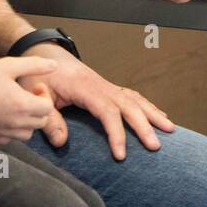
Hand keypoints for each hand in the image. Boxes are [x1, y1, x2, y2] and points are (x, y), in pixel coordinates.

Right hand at [0, 57, 58, 144]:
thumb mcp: (9, 65)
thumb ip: (35, 65)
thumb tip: (54, 66)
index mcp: (22, 106)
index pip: (48, 109)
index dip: (44, 97)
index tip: (34, 88)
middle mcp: (13, 123)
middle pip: (40, 122)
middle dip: (38, 109)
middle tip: (26, 95)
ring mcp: (0, 133)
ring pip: (26, 134)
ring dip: (27, 121)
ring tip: (15, 106)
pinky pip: (9, 140)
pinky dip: (12, 130)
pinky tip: (2, 115)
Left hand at [17, 44, 174, 160]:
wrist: (40, 52)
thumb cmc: (37, 74)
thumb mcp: (36, 95)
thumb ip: (49, 118)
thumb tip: (62, 141)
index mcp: (84, 87)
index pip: (107, 111)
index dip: (116, 132)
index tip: (121, 153)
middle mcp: (100, 85)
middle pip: (128, 105)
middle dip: (144, 126)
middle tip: (155, 146)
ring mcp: (105, 85)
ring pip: (135, 98)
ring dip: (153, 114)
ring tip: (170, 129)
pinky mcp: (106, 87)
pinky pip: (132, 96)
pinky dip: (147, 106)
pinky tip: (158, 115)